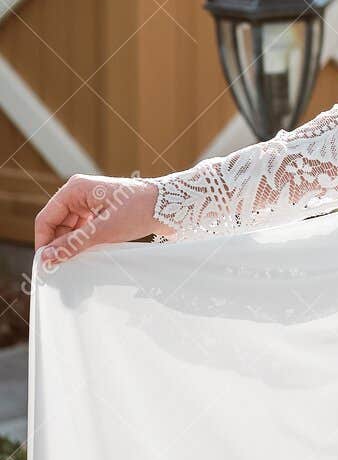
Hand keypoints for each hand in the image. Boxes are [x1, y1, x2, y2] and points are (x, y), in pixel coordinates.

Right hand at [35, 174, 168, 270]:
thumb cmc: (139, 210)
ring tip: (76, 265)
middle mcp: (80, 193)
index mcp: (75, 189)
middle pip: (57, 224)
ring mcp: (91, 202)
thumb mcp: (103, 231)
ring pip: (70, 229)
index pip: (47, 218)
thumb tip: (47, 258)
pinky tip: (88, 256)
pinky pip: (83, 229)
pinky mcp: (101, 211)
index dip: (44, 242)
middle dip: (58, 246)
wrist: (172, 206)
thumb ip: (73, 244)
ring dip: (71, 246)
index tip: (45, 266)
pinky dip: (83, 243)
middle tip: (61, 270)